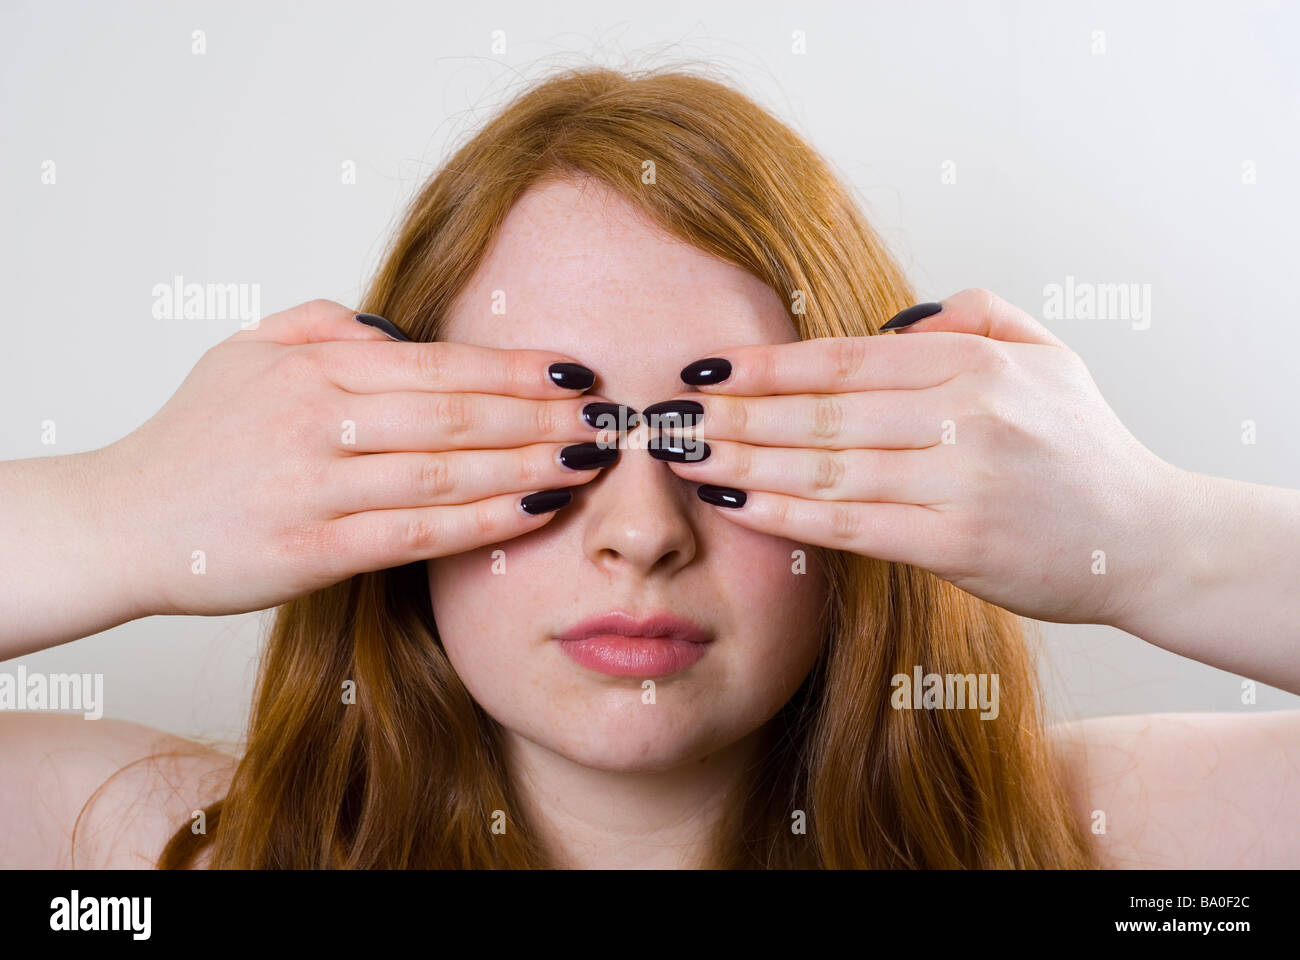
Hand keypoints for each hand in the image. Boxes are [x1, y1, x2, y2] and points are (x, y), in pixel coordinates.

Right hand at [103, 299, 621, 618]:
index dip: (513, 369)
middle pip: (454, 413)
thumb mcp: (246, 353)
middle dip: (540, 414)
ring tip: (585, 461)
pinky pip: (415, 533)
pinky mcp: (310, 549)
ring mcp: (313, 485)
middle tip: (605, 417)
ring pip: (445, 471)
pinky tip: (531, 509)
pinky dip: (481, 521)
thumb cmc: (196, 438)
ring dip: (527, 464)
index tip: (572, 372)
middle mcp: (315, 417)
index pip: (437, 363)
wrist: (123, 520)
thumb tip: (396, 327)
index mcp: (310, 365)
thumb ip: (322, 326)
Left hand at [653, 288, 1179, 627]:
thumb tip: (890, 321)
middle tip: (672, 417)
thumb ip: (972, 318)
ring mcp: (961, 483)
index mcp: (977, 364)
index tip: (708, 369)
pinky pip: (851, 524)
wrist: (1144, 538)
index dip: (768, 365)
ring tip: (686, 457)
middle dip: (738, 414)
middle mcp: (967, 416)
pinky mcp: (956, 546)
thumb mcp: (1046, 356)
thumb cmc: (1083, 447)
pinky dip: (787, 513)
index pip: (846, 359)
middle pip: (823, 412)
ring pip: (826, 467)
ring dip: (746, 461)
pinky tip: (739, 504)